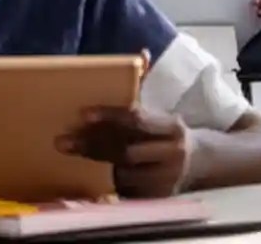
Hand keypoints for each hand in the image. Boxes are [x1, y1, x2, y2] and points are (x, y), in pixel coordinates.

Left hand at [57, 106, 191, 197]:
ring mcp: (165, 179)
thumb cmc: (166, 133)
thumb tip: (138, 62)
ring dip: (99, 164)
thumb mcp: (160, 115)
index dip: (109, 116)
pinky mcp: (157, 198)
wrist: (197, 162)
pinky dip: (109, 181)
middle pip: (126, 151)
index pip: (138, 120)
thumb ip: (141, 96)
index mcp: (172, 127)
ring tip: (80, 152)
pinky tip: (97, 173)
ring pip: (123, 173)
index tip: (83, 115)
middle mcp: (172, 154)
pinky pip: (125, 190)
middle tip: (63, 141)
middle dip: (93, 145)